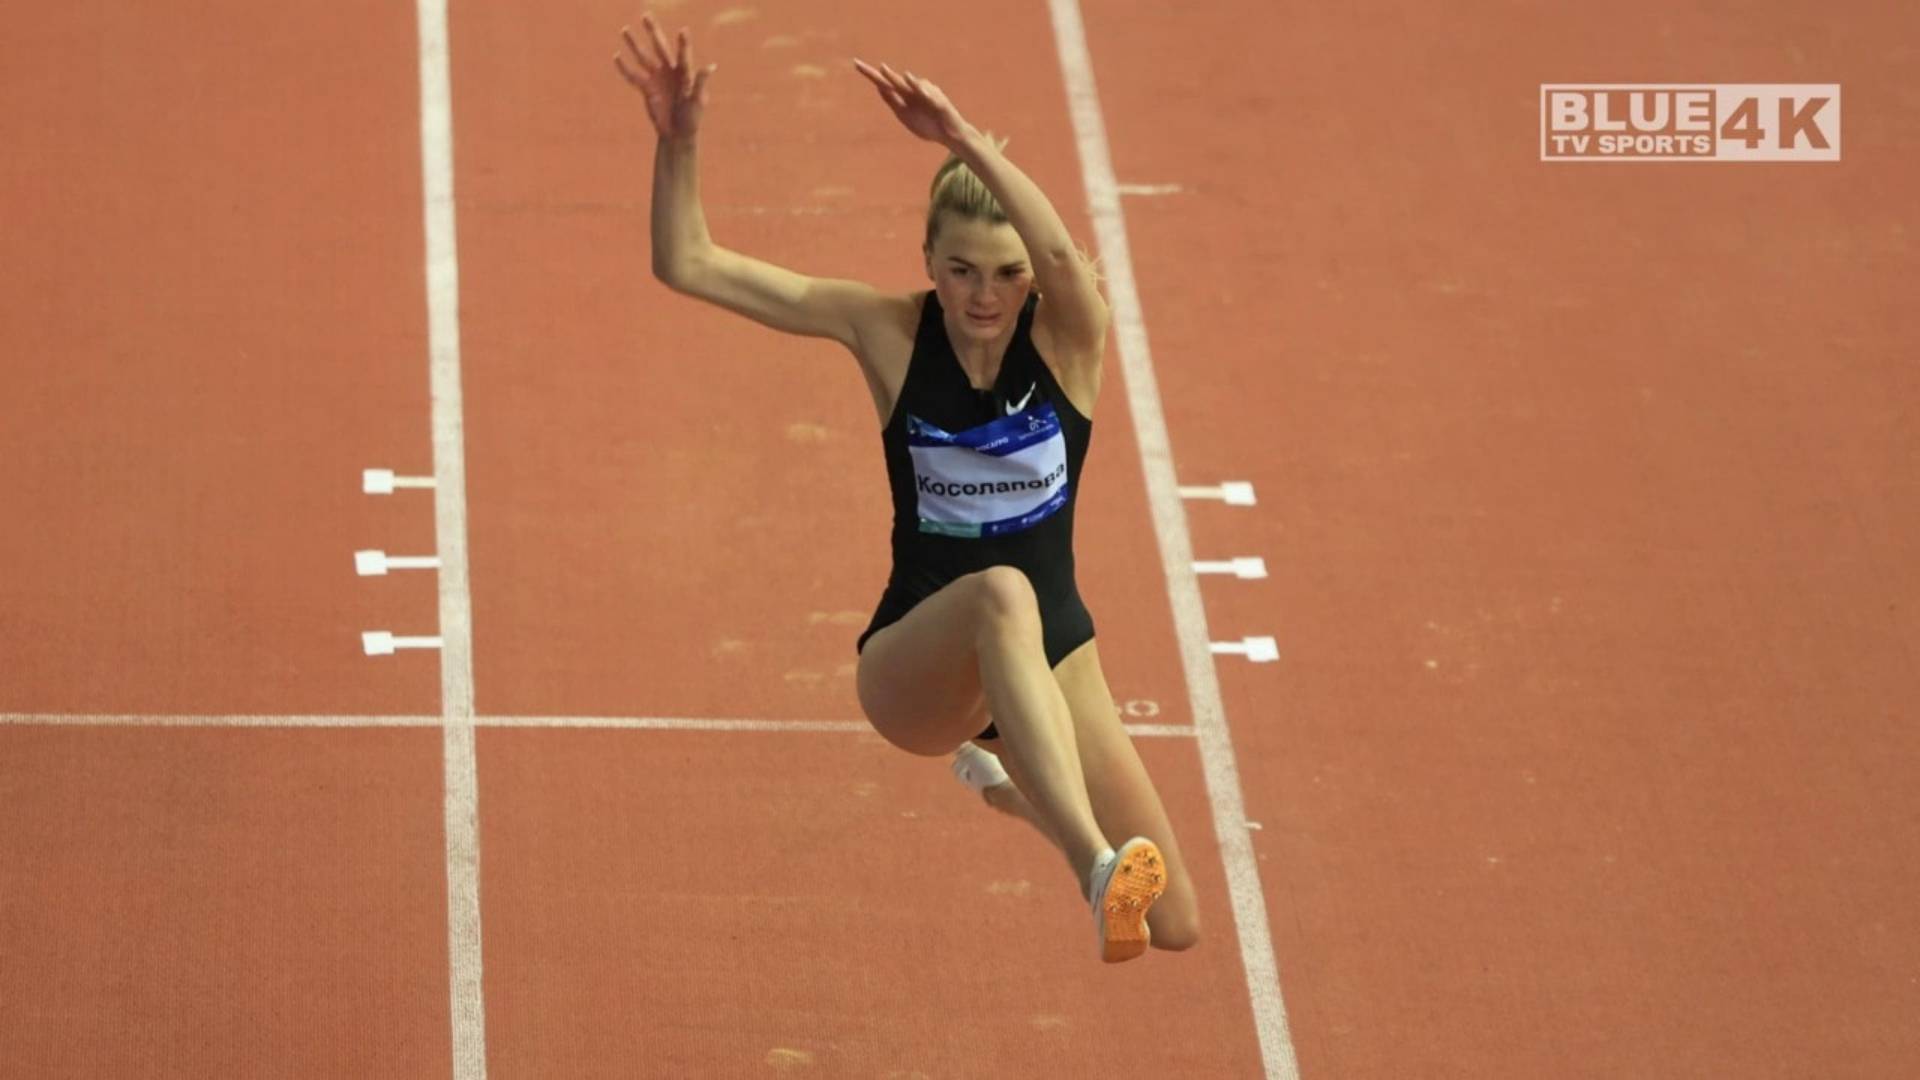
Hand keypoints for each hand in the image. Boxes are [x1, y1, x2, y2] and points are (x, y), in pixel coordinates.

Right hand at [614, 13, 715, 139]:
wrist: (678, 133)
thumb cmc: (692, 118)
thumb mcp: (697, 101)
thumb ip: (701, 83)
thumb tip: (711, 66)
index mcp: (686, 73)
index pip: (684, 55)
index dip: (683, 44)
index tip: (683, 31)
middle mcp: (670, 71)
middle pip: (660, 47)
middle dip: (653, 32)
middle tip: (646, 15)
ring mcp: (657, 78)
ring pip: (644, 57)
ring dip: (635, 44)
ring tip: (625, 29)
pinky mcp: (646, 88)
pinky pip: (633, 76)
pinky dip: (625, 67)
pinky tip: (616, 56)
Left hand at [854, 59, 973, 148]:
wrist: (949, 136)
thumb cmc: (927, 125)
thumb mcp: (904, 114)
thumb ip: (892, 101)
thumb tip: (879, 86)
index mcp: (903, 95)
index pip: (884, 83)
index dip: (870, 74)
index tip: (856, 63)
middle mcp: (913, 91)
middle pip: (895, 80)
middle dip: (884, 74)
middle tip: (869, 66)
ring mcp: (927, 94)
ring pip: (912, 84)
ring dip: (899, 79)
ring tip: (883, 70)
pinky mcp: (939, 101)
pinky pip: (930, 94)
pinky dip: (922, 89)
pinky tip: (914, 84)